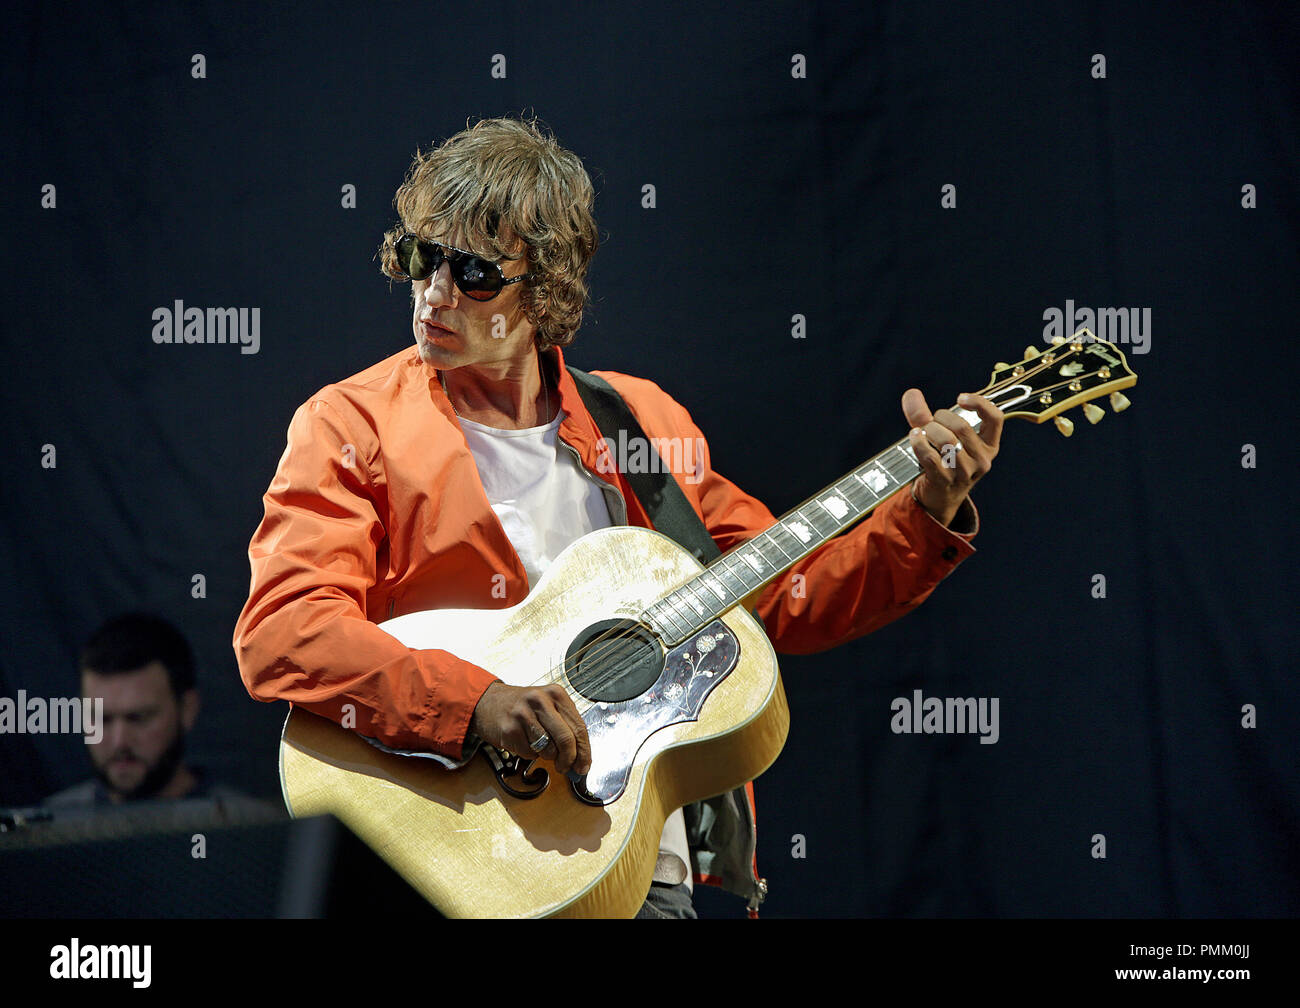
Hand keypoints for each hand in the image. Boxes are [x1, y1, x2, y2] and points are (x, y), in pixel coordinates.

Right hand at [470, 681, 591, 774]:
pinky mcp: (510, 730)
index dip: (585, 751)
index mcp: (556, 693)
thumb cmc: (522, 706)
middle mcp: (541, 701)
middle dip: (569, 760)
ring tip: (539, 745)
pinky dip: (530, 754)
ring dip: (547, 756)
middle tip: (566, 767)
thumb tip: (580, 758)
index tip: (584, 765)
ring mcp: (524, 715)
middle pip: (566, 740)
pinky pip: (529, 753)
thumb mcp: (547, 706)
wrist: (487, 702)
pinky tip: (524, 741)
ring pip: (548, 750)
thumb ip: (566, 726)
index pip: (579, 727)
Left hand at [902, 389, 1002, 526]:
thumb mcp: (940, 435)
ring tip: (921, 432)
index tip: (960, 398)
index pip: (995, 418)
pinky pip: (930, 456)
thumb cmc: (943, 460)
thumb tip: (911, 393)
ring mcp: (965, 473)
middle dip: (941, 418)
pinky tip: (914, 437)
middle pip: (962, 427)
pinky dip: (919, 443)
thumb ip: (925, 414)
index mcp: (989, 445)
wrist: (939, 496)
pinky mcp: (945, 481)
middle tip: (931, 422)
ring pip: (947, 441)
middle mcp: (982, 459)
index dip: (979, 403)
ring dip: (929, 431)